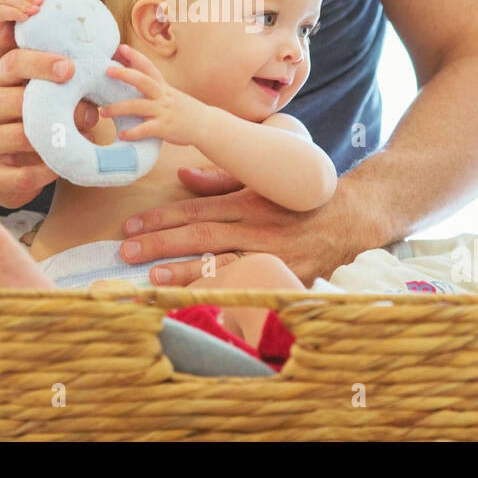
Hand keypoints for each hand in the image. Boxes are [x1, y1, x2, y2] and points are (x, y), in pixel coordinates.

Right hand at [0, 44, 98, 208]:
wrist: (2, 169)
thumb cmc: (32, 121)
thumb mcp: (41, 96)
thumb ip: (62, 86)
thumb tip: (93, 93)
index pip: (14, 63)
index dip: (42, 64)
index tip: (70, 68)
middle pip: (19, 100)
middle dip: (60, 106)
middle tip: (91, 113)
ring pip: (23, 137)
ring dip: (59, 139)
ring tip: (85, 137)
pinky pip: (26, 174)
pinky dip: (52, 170)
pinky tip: (68, 163)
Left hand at [99, 44, 207, 147]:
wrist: (206, 125)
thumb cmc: (184, 110)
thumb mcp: (170, 94)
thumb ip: (154, 88)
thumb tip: (133, 80)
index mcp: (163, 86)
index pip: (148, 67)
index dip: (135, 56)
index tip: (120, 47)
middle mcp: (162, 96)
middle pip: (142, 81)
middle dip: (124, 74)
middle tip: (107, 70)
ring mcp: (163, 111)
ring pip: (138, 106)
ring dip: (118, 108)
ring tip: (104, 112)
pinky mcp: (165, 128)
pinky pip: (146, 129)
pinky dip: (133, 133)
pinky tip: (122, 135)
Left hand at [117, 172, 363, 285]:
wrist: (350, 217)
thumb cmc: (298, 197)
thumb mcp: (261, 180)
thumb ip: (221, 179)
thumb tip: (183, 177)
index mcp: (247, 201)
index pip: (195, 210)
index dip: (161, 218)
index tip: (132, 225)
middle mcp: (256, 227)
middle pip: (200, 235)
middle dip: (160, 243)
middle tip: (126, 250)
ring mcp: (270, 254)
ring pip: (221, 263)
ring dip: (184, 271)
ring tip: (153, 276)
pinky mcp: (283, 275)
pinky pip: (248, 285)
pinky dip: (221, 293)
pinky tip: (197, 300)